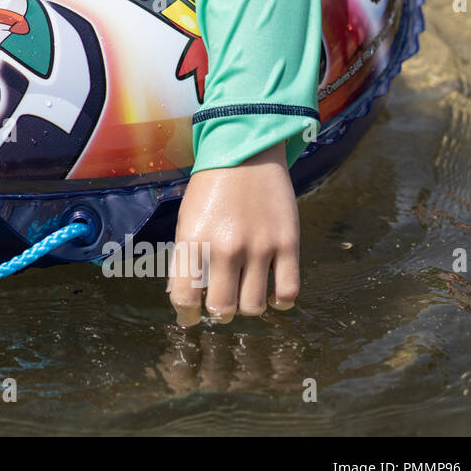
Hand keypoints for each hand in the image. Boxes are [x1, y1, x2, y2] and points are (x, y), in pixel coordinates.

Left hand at [166, 142, 299, 325]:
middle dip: (219, 313)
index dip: (187, 315)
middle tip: (221, 305)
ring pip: (254, 307)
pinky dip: (280, 301)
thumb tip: (182, 299)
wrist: (246, 154)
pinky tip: (273, 295)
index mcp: (194, 241)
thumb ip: (184, 259)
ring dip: (248, 307)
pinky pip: (288, 291)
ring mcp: (260, 247)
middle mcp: (226, 248)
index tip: (191, 316)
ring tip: (245, 295)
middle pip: (222, 309)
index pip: (185, 299)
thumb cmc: (210, 189)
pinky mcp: (288, 244)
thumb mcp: (186, 220)